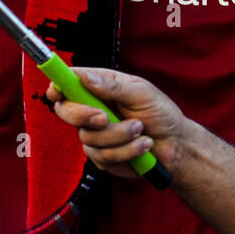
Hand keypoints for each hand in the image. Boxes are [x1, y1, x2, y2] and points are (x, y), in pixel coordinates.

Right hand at [45, 67, 188, 179]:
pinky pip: (103, 156)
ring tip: (141, 130)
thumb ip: (113, 86)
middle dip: (83, 116)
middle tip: (105, 117)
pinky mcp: (102, 157)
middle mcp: (93, 110)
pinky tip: (143, 145)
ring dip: (120, 136)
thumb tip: (85, 77)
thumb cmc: (161, 113)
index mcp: (100, 88)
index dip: (58, 86)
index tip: (58, 91)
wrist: (176, 144)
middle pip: (65, 111)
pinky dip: (127, 151)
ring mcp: (95, 135)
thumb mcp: (142, 93)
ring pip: (88, 138)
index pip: (68, 84)